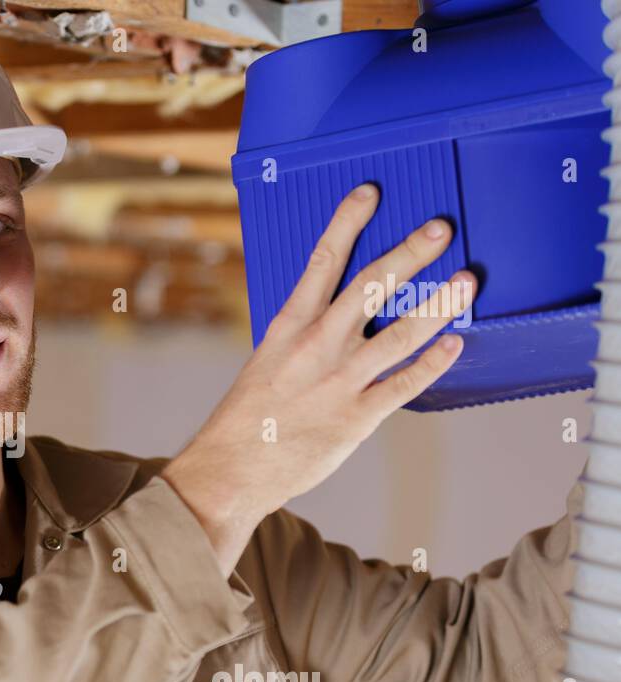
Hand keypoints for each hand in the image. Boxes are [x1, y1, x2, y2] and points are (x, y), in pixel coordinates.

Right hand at [163, 183, 474, 575]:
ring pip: (400, 332)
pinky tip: (454, 344)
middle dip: (410, 252)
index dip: (348, 222)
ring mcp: (339, 380)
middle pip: (371, 286)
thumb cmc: (245, 420)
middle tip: (440, 227)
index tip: (370, 193)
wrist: (230, 470)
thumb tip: (336, 318)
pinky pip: (404, 384)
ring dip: (439, 303)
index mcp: (288, 327)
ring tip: (468, 280)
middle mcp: (316, 346)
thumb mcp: (266, 364)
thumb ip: (302, 339)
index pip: (322, 261)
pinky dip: (432, 363)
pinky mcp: (356, 417)